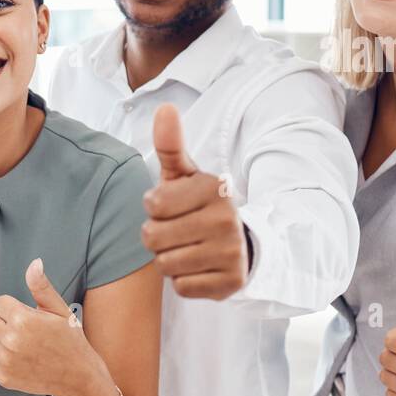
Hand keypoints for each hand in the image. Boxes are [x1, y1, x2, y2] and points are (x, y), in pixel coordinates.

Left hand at [0, 258, 112, 395]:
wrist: (78, 377)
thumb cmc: (71, 341)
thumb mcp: (59, 309)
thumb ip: (41, 286)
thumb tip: (34, 264)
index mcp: (23, 320)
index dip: (14, 307)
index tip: (28, 316)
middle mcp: (11, 340)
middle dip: (7, 322)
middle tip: (29, 331)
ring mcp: (6, 361)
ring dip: (3, 338)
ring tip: (26, 345)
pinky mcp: (3, 376)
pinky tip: (19, 357)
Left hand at [142, 103, 248, 299]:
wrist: (242, 244)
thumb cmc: (200, 205)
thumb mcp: (186, 175)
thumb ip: (171, 145)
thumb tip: (164, 108)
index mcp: (214, 188)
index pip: (152, 205)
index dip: (154, 208)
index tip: (172, 206)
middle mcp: (226, 219)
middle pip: (153, 237)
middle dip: (157, 236)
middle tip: (177, 231)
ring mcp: (231, 253)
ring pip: (165, 264)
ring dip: (168, 258)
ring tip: (187, 247)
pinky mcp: (230, 283)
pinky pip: (181, 286)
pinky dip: (184, 280)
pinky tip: (199, 266)